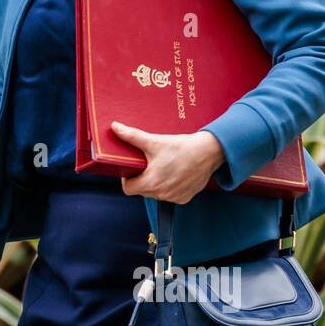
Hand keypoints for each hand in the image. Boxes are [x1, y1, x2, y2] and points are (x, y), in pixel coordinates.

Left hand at [111, 122, 225, 203]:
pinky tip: (174, 173)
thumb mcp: (154, 141)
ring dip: (156, 183)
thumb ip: (132, 136)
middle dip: (141, 178)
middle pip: (142, 190)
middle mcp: (162, 194)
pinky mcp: (185, 198)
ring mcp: (175, 198)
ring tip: (162, 167)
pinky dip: (169, 186)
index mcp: (152, 183)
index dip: (126, 179)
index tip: (132, 168)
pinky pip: (170, 195)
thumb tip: (115, 127)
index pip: (128, 189)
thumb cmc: (182, 147)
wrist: (209, 151)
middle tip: (148, 164)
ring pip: (156, 193)